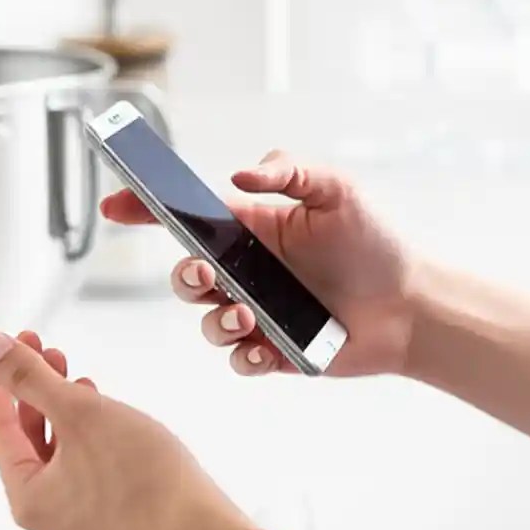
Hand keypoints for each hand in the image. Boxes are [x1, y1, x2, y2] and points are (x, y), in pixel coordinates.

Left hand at [0, 328, 269, 529]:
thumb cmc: (151, 489)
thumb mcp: (82, 412)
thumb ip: (29, 375)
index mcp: (28, 500)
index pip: (0, 427)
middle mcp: (51, 521)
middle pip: (31, 441)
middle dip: (38, 389)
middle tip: (43, 348)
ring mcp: (84, 527)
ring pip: (63, 456)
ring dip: (66, 411)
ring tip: (78, 377)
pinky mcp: (116, 525)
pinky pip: (90, 474)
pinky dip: (90, 440)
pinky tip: (107, 418)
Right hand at [101, 150, 413, 377]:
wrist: (413, 305)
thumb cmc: (377, 243)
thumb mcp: (338, 190)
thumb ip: (290, 171)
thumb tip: (239, 172)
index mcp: (251, 229)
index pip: (186, 217)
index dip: (145, 210)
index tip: (116, 204)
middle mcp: (246, 271)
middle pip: (184, 275)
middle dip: (182, 276)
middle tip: (206, 274)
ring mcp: (256, 312)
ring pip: (205, 320)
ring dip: (216, 320)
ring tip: (249, 316)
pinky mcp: (272, 350)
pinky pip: (237, 358)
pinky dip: (242, 354)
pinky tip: (264, 347)